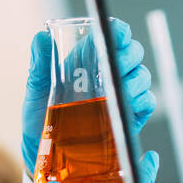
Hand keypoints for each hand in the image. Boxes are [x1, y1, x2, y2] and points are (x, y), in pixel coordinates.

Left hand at [20, 19, 155, 176]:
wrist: (43, 151)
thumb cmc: (40, 116)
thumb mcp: (36, 89)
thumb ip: (40, 63)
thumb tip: (41, 37)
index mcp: (88, 58)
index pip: (111, 36)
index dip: (119, 31)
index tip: (118, 35)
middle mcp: (108, 73)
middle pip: (133, 53)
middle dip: (128, 56)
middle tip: (115, 67)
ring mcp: (120, 94)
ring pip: (142, 77)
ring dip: (135, 81)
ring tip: (119, 91)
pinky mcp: (128, 117)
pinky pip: (146, 103)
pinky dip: (142, 102)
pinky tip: (127, 106)